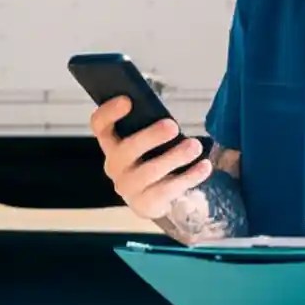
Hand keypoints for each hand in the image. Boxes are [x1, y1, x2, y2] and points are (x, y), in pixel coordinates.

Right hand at [90, 96, 212, 218]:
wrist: (154, 196)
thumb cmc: (152, 157)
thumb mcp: (148, 139)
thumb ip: (150, 124)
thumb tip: (166, 113)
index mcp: (112, 142)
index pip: (100, 125)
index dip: (109, 112)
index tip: (128, 100)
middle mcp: (115, 165)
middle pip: (126, 150)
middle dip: (150, 137)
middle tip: (173, 126)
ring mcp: (128, 187)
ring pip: (149, 172)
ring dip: (174, 157)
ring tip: (195, 146)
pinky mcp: (144, 204)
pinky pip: (167, 191)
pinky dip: (188, 177)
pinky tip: (204, 166)